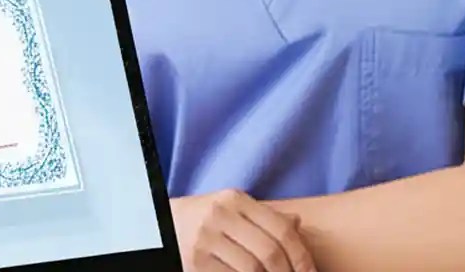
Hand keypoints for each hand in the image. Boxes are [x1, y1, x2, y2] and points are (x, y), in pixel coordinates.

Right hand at [171, 189, 316, 271]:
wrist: (162, 224)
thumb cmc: (206, 218)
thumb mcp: (233, 209)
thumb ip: (265, 216)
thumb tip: (297, 225)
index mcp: (236, 199)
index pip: (282, 229)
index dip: (302, 256)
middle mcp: (220, 215)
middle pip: (269, 252)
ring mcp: (205, 240)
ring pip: (252, 269)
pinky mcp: (194, 262)